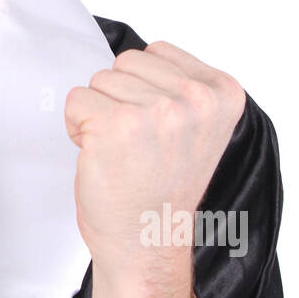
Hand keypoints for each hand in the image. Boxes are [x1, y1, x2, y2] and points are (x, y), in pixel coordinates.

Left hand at [64, 40, 244, 297]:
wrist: (147, 246)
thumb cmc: (162, 188)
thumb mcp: (195, 126)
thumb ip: (179, 86)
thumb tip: (136, 55)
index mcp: (222, 93)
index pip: (157, 51)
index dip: (145, 90)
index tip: (160, 133)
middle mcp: (196, 99)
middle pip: (126, 62)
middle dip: (120, 100)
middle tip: (137, 147)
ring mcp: (158, 111)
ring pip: (100, 79)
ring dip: (100, 115)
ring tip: (123, 154)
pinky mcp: (116, 125)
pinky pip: (75, 100)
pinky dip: (77, 128)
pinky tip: (103, 158)